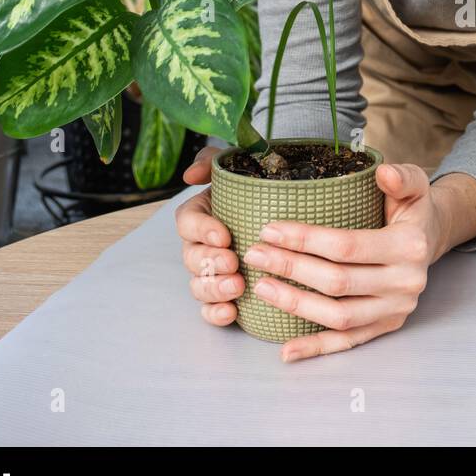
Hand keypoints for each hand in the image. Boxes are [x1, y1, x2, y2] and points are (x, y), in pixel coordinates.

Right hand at [176, 146, 242, 326]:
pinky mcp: (223, 295)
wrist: (287, 211)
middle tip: (233, 263)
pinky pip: (210, 309)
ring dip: (214, 289)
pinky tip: (231, 313)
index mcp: (201, 215)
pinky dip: (216, 313)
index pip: (188, 222)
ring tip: (236, 287)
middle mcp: (200, 246)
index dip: (202, 230)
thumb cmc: (260, 187)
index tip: (224, 234)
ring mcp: (211, 273)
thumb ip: (212, 161)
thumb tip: (190, 175)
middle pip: (192, 257)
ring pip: (199, 285)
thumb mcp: (240, 164)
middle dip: (210, 262)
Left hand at [245, 162, 443, 362]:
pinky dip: (316, 348)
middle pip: (337, 282)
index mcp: (409, 246)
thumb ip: (402, 177)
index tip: (269, 230)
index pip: (347, 246)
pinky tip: (286, 351)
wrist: (429, 240)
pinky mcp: (387, 326)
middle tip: (255, 255)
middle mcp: (406, 282)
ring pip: (339, 315)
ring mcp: (397, 309)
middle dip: (290, 268)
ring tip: (261, 287)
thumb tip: (384, 173)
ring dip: (295, 304)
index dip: (305, 240)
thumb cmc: (410, 211)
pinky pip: (348, 342)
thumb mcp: (413, 185)